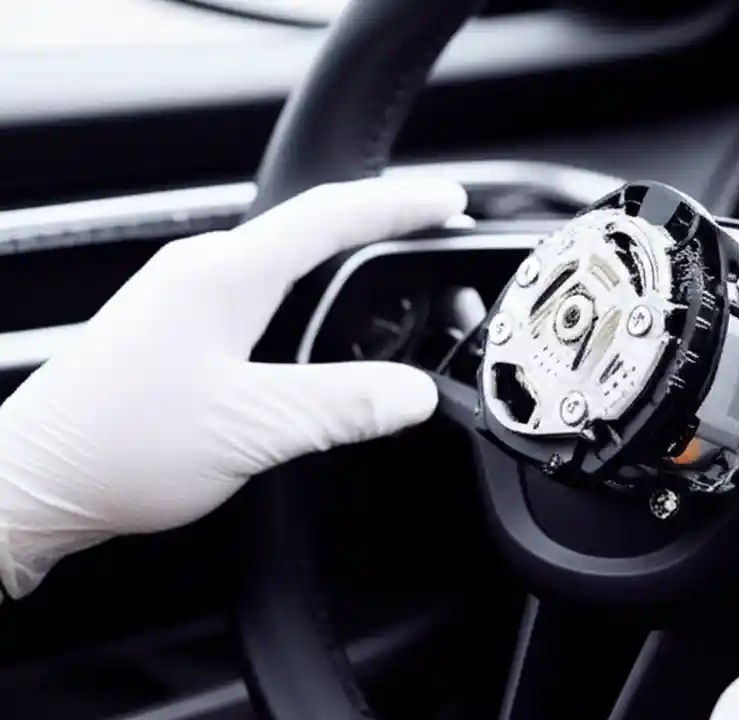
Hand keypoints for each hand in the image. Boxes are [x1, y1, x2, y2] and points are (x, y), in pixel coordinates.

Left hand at [0, 177, 466, 599]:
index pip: (331, 216)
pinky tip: (321, 342)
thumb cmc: (117, 446)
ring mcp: (184, 298)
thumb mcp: (253, 427)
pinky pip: (260, 301)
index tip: (449, 201)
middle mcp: (201, 271)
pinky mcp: (175, 332)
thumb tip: (415, 393)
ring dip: (342, 274)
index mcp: (224, 275)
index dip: (399, 205)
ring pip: (284, 269)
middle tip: (434, 243)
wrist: (28, 481)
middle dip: (380, 231)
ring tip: (392, 289)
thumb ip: (346, 405)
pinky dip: (307, 309)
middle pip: (310, 233)